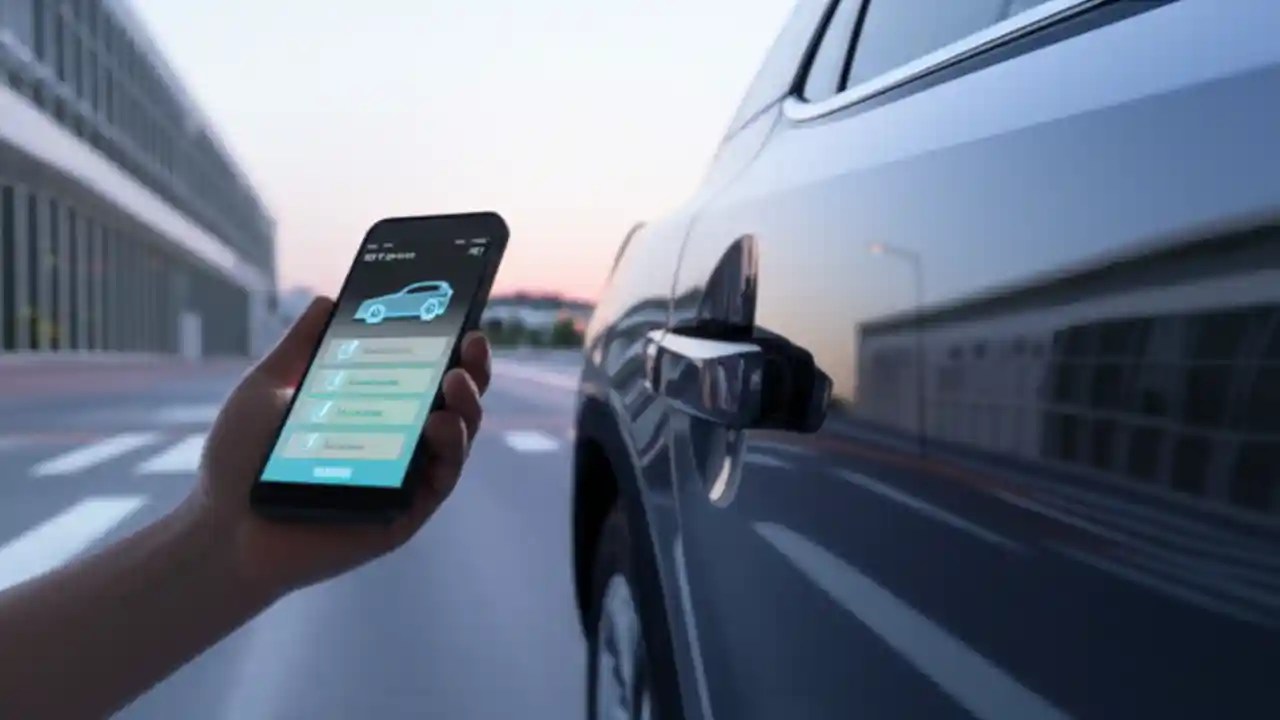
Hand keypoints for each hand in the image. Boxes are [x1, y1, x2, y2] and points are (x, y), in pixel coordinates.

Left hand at [183, 296, 489, 598]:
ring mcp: (404, 479)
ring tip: (455, 380)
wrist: (219, 525)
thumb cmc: (239, 459)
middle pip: (453, 402)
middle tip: (472, 340)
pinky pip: (442, 479)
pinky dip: (450, 448)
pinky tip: (438, 424)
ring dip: (468, 405)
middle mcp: (396, 443)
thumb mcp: (269, 385)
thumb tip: (330, 300)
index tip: (460, 313)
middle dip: (473, 369)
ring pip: (458, 438)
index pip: (424, 373)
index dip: (449, 345)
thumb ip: (302, 343)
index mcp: (373, 410)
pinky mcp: (404, 515)